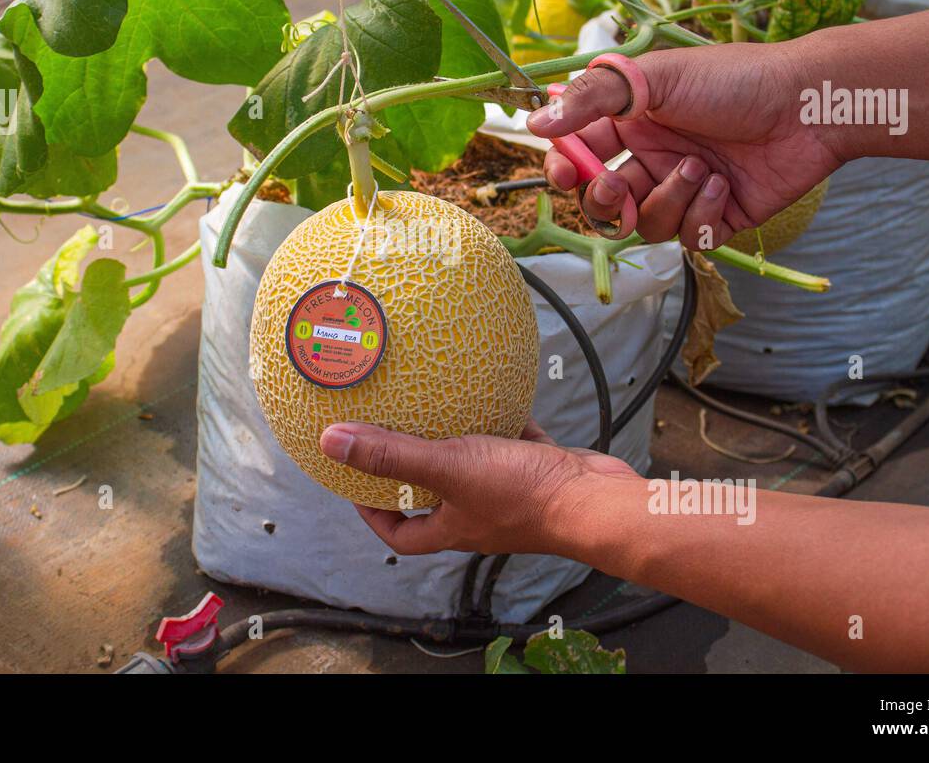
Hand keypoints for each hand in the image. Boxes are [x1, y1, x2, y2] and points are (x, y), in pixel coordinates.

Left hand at [319, 419, 638, 555]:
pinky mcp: (541, 470)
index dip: (376, 517)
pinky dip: (505, 421)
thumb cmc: (525, 495)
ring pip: (476, 469)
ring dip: (459, 443)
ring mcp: (512, 494)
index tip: (357, 487)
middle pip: (437, 501)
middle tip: (395, 436)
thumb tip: (333, 442)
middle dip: (415, 474)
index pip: (403, 537)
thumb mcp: (449, 467)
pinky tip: (495, 392)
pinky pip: (516, 443)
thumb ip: (392, 453)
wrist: (596, 500)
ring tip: (439, 409)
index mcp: (454, 526)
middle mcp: (480, 515)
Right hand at [526, 42, 844, 248]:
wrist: (810, 105)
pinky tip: (721, 186)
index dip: (565, 169)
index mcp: (633, 121)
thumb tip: (535, 123)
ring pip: (645, 224)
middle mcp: (654, 156)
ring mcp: (684, 188)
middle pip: (604, 200)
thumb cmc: (736, 79)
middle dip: (605, 201)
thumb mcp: (657, 77)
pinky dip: (699, 215)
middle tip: (621, 187)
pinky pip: (686, 237)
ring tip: (697, 170)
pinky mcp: (716, 216)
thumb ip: (594, 98)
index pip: (580, 154)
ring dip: (665, 200)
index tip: (565, 173)